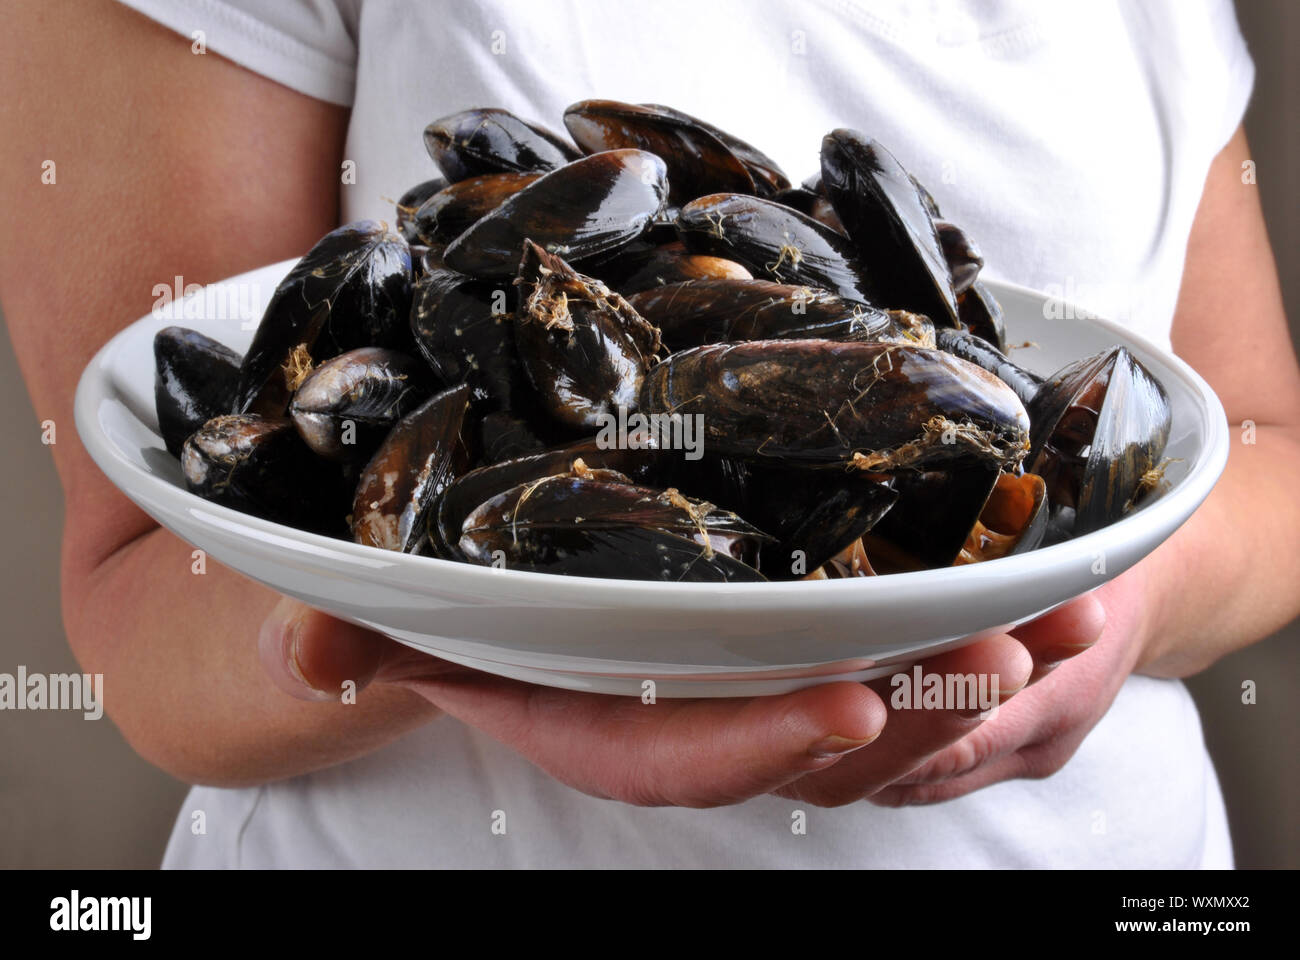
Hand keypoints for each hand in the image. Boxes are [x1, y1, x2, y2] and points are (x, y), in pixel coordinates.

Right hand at [260, 575, 1120, 807]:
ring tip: (1056, 620)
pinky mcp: (809, 611)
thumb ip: (370, 626)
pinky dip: (974, 617)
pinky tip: (1055, 581)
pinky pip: (899, 634)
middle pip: (807, 736)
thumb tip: (309, 648)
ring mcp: (760, 663)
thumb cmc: (471, 567)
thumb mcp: (418, 590)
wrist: (523, 536)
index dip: (756, 744)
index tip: (846, 702)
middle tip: (998, 657)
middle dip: (909, 713)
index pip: (678, 754)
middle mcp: (694, 700)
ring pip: (874, 691)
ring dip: (968, 672)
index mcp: (604, 711)